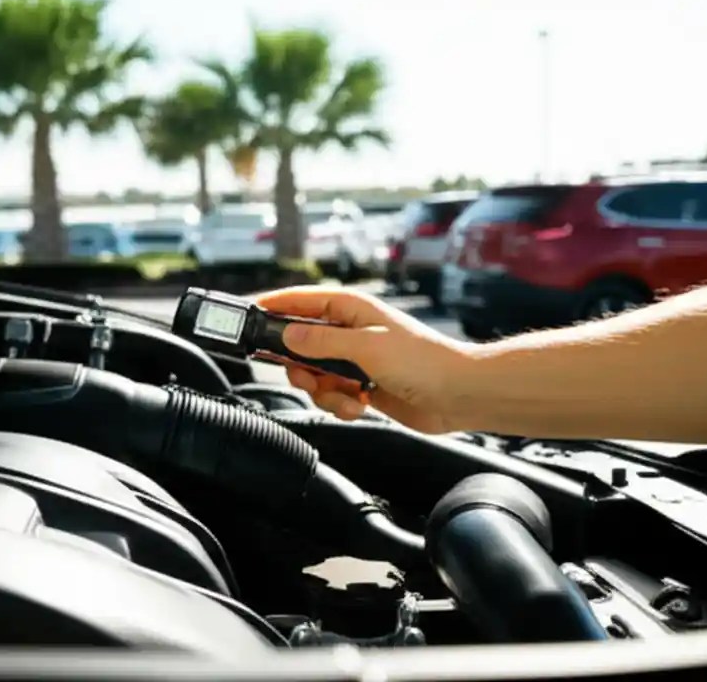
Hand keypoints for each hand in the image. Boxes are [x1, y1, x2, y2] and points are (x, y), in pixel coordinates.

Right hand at [255, 286, 472, 431]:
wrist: (459, 395)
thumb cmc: (424, 361)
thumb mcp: (365, 347)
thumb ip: (321, 342)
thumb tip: (285, 335)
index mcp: (349, 309)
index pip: (298, 302)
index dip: (271, 308)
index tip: (248, 318)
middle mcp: (348, 331)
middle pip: (297, 345)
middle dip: (299, 367)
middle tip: (310, 378)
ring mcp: (353, 360)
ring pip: (312, 375)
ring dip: (324, 391)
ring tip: (348, 396)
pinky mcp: (360, 385)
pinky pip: (331, 395)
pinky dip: (340, 404)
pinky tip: (361, 405)